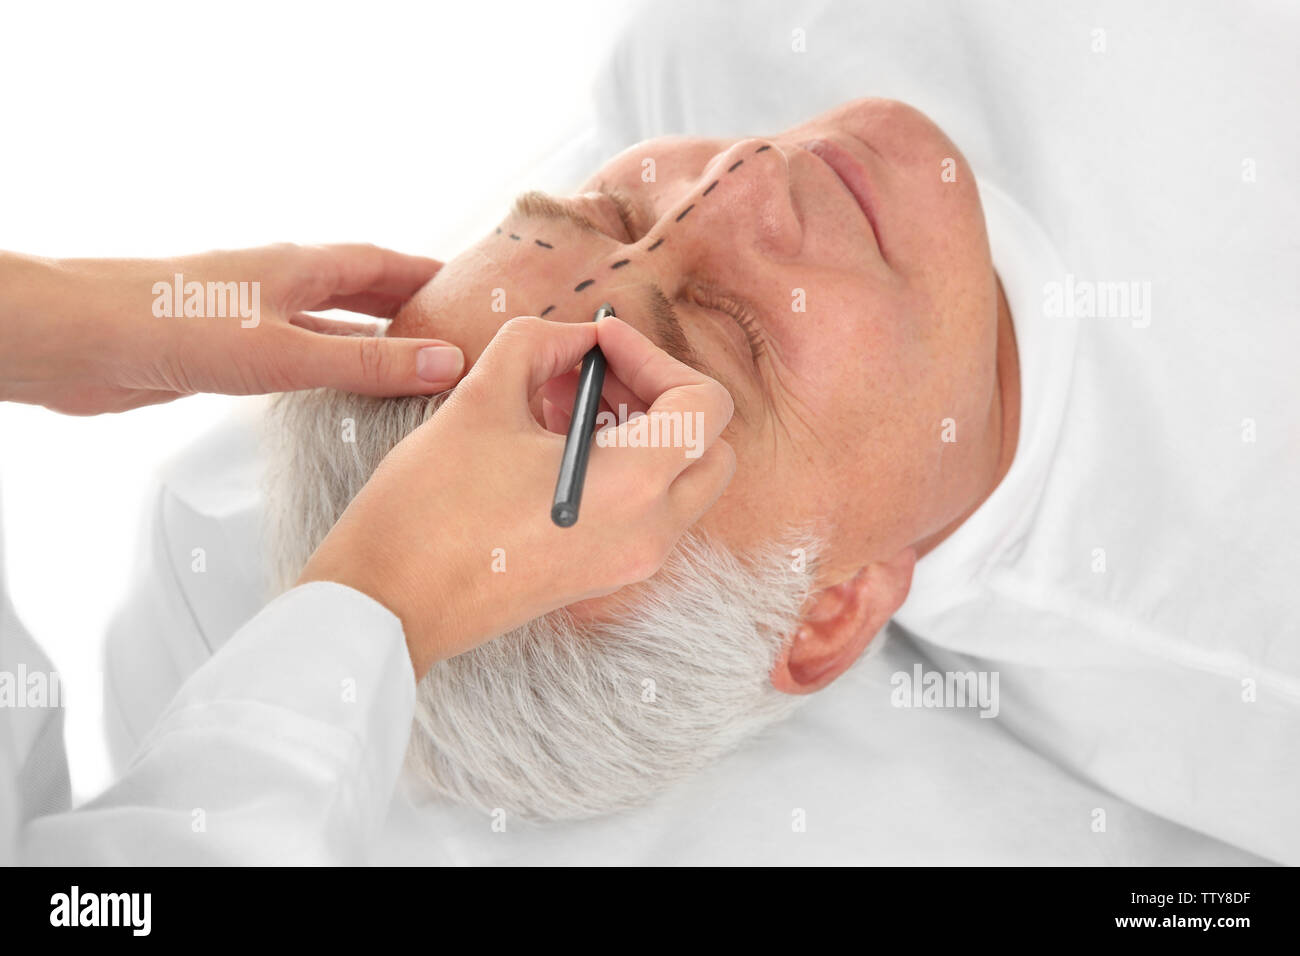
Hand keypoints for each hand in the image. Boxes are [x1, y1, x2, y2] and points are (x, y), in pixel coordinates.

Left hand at [0, 244, 464, 413]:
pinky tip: (340, 390)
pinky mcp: (230, 351)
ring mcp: (255, 317)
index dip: (430, 275)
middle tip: (453, 330)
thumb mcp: (289, 352)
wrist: (84, 343)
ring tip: (413, 366)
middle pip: (360, 291)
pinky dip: (331, 370)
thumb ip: (367, 362)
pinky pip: (299, 357)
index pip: (385, 264)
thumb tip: (444, 362)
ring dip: (370, 343)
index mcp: (301, 266)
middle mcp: (282, 284)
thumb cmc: (174, 325)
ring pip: (331, 327)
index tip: (472, 290)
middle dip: (408, 308)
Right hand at [297, 314, 736, 677]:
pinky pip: (647, 510)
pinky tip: (553, 445)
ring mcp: (631, 562)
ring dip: (641, 429)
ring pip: (679, 479)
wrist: (389, 603)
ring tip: (559, 403)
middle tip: (595, 372)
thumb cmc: (429, 506)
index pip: (704, 404)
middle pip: (708, 445)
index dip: (655, 356)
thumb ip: (540, 344)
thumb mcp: (481, 398)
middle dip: (661, 394)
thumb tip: (579, 337)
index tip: (600, 342)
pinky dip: (624, 468)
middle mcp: (651, 532)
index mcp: (635, 486)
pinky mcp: (604, 575)